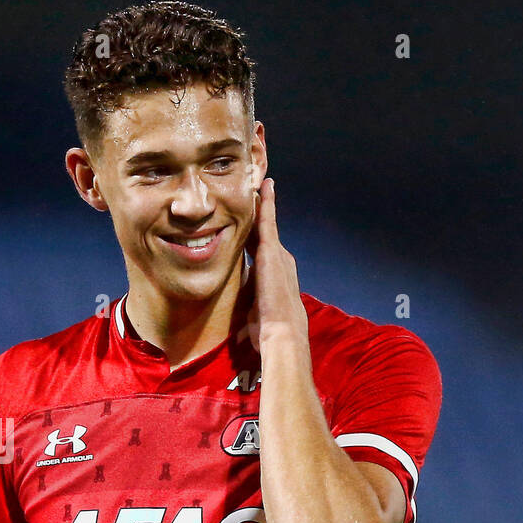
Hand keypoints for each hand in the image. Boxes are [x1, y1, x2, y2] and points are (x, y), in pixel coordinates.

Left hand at [246, 178, 307, 351]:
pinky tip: (264, 187)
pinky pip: (267, 220)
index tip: (250, 227)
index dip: (256, 239)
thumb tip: (241, 336)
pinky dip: (266, 203)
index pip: (262, 252)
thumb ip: (250, 317)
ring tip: (260, 186)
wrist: (282, 333)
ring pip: (266, 224)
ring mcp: (278, 254)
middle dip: (261, 217)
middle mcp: (281, 262)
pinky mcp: (272, 250)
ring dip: (264, 205)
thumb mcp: (256, 319)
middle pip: (266, 234)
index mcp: (275, 277)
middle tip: (257, 195)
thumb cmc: (269, 332)